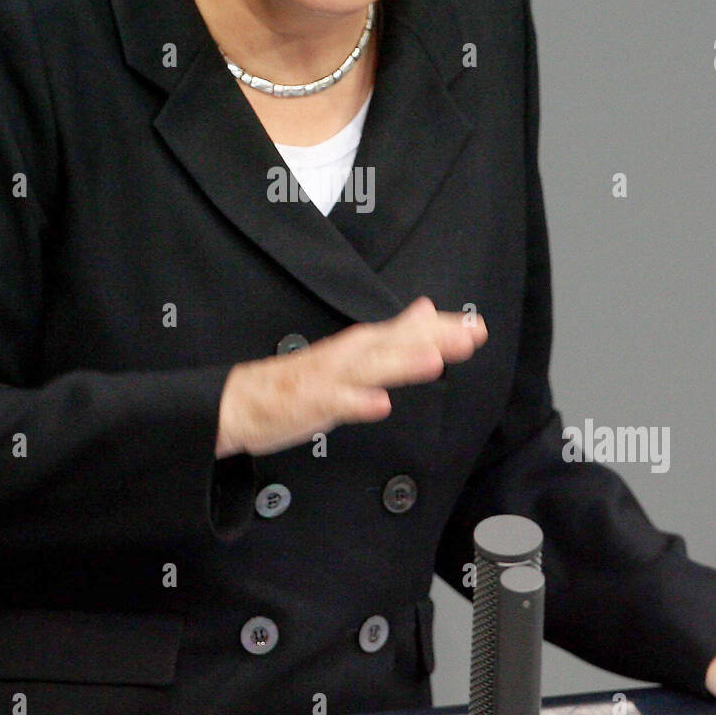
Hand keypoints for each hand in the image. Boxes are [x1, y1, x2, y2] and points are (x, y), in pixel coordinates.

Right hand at [215, 296, 487, 457]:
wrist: (237, 402)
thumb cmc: (297, 382)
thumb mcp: (351, 354)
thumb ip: (392, 334)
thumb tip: (427, 310)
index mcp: (359, 346)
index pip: (406, 331)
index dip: (442, 329)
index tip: (478, 326)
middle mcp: (346, 357)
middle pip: (394, 343)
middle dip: (432, 339)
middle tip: (470, 335)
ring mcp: (327, 379)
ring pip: (367, 369)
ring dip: (400, 363)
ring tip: (434, 361)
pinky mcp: (306, 404)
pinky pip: (333, 405)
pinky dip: (356, 403)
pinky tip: (380, 405)